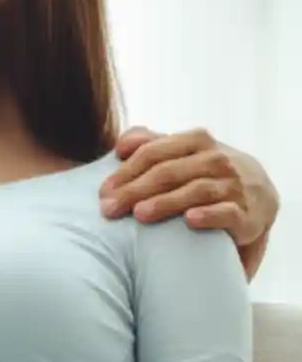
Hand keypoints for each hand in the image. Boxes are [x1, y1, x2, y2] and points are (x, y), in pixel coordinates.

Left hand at [100, 126, 278, 279]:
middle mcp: (216, 160)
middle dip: (134, 190)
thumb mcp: (183, 151)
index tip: (102, 191)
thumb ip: (151, 143)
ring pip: (195, 191)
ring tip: (138, 214)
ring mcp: (234, 186)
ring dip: (165, 202)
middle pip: (168, 173)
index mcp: (196, 141)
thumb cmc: (206, 171)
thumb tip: (120, 144)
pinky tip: (189, 220)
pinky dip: (209, 215)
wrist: (259, 194)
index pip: (153, 153)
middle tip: (108, 208)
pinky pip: (227, 213)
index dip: (125, 171)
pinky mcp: (247, 214)